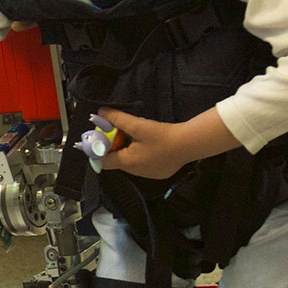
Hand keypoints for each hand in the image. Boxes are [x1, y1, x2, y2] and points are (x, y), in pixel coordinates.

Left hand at [94, 108, 221, 180]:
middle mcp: (136, 172)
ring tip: (135, 135)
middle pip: (117, 160)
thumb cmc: (164, 136)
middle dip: (115, 146)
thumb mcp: (138, 125)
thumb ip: (117, 119)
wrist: (189, 144)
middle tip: (119, 132)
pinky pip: (143, 163)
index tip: (98, 139)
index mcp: (127, 163)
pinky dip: (140, 153)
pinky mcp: (158, 172)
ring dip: (128, 149)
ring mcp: (148, 174)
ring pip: (130, 161)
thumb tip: (100, 113)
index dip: (98, 150)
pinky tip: (148, 143)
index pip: (103, 161)